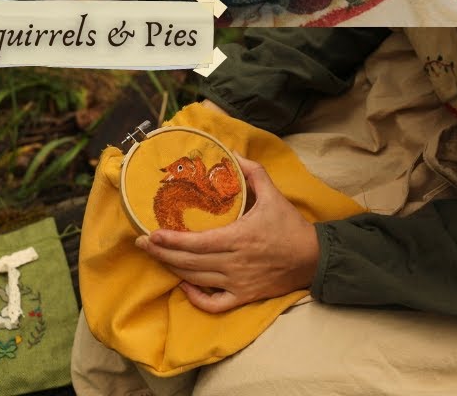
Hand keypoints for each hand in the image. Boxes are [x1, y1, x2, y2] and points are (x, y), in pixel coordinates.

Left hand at [134, 155, 319, 312]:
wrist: (315, 260)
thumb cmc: (290, 226)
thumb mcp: (273, 195)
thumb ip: (252, 172)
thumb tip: (231, 153)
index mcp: (240, 238)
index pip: (197, 243)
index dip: (171, 241)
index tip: (150, 234)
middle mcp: (236, 263)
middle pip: (189, 263)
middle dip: (161, 253)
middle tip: (141, 243)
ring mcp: (239, 283)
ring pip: (196, 280)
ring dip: (172, 269)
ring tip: (156, 256)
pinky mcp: (244, 296)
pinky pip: (215, 304)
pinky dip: (196, 298)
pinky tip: (184, 285)